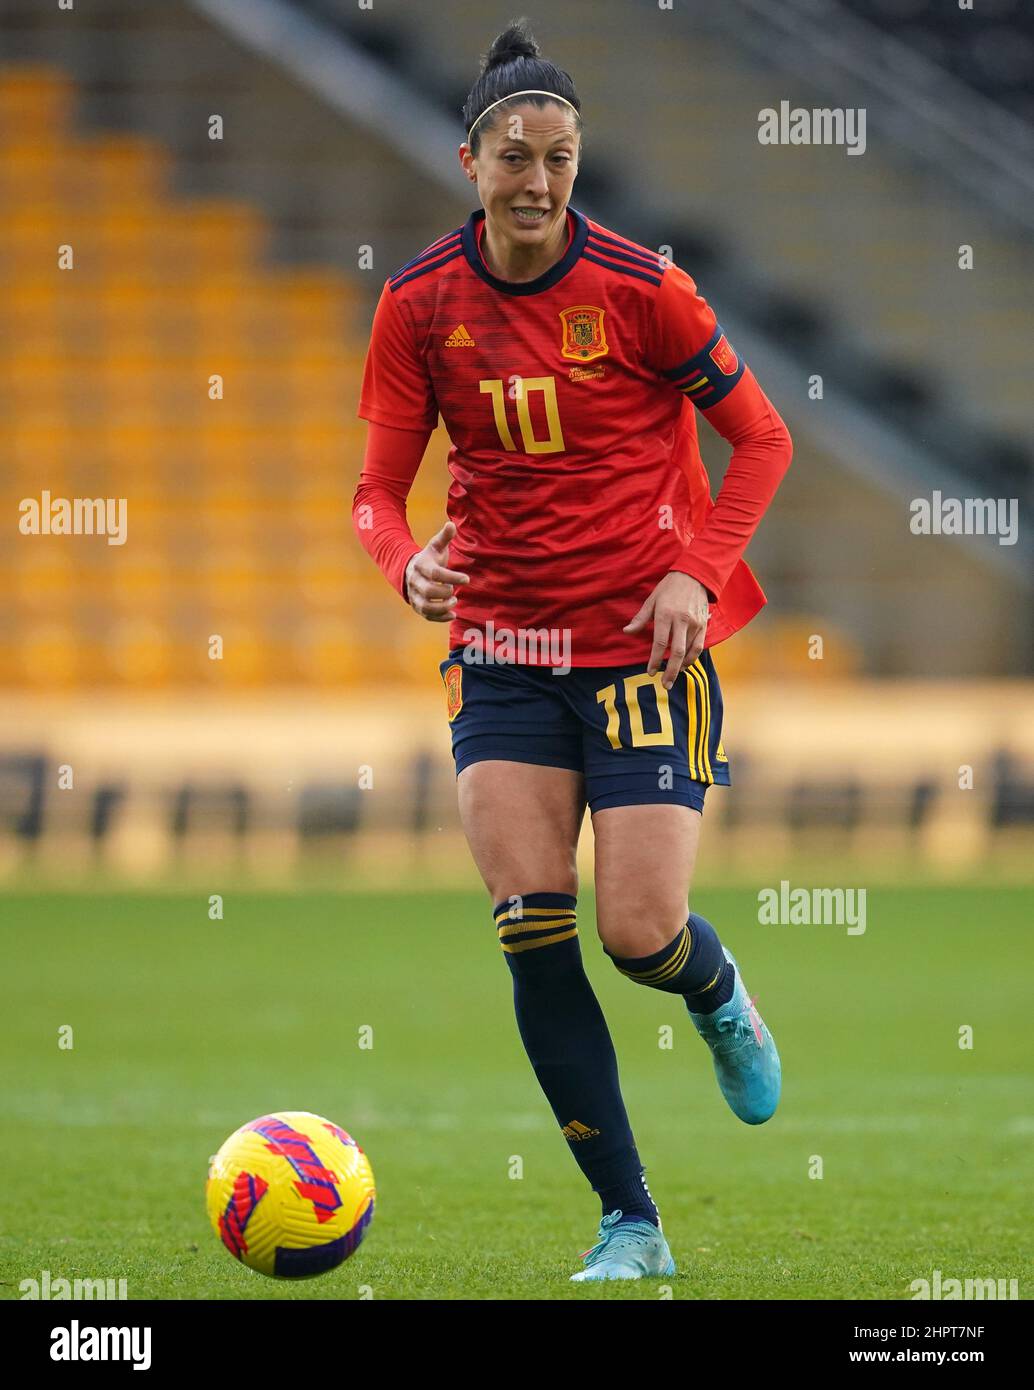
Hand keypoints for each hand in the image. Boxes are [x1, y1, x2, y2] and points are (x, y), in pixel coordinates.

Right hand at [404, 521, 469, 621]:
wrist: (409, 571)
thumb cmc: (429, 558)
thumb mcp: (435, 546)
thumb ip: (444, 537)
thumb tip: (451, 524)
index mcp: (421, 566)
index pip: (435, 574)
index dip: (452, 577)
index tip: (467, 579)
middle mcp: (415, 582)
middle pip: (428, 591)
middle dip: (445, 593)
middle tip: (455, 591)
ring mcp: (415, 595)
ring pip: (425, 606)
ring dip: (442, 607)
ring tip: (454, 602)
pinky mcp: (417, 606)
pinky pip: (427, 616)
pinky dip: (440, 618)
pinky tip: (453, 615)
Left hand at [623, 571, 709, 688]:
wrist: (694, 575)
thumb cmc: (669, 588)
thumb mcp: (652, 600)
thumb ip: (640, 618)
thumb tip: (626, 632)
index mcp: (666, 615)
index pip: (660, 643)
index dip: (654, 660)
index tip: (650, 672)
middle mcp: (681, 621)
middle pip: (676, 652)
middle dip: (670, 671)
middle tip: (665, 685)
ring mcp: (694, 623)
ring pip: (689, 651)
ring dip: (681, 667)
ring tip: (673, 677)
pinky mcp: (703, 624)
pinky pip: (699, 646)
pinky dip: (692, 658)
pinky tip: (685, 665)